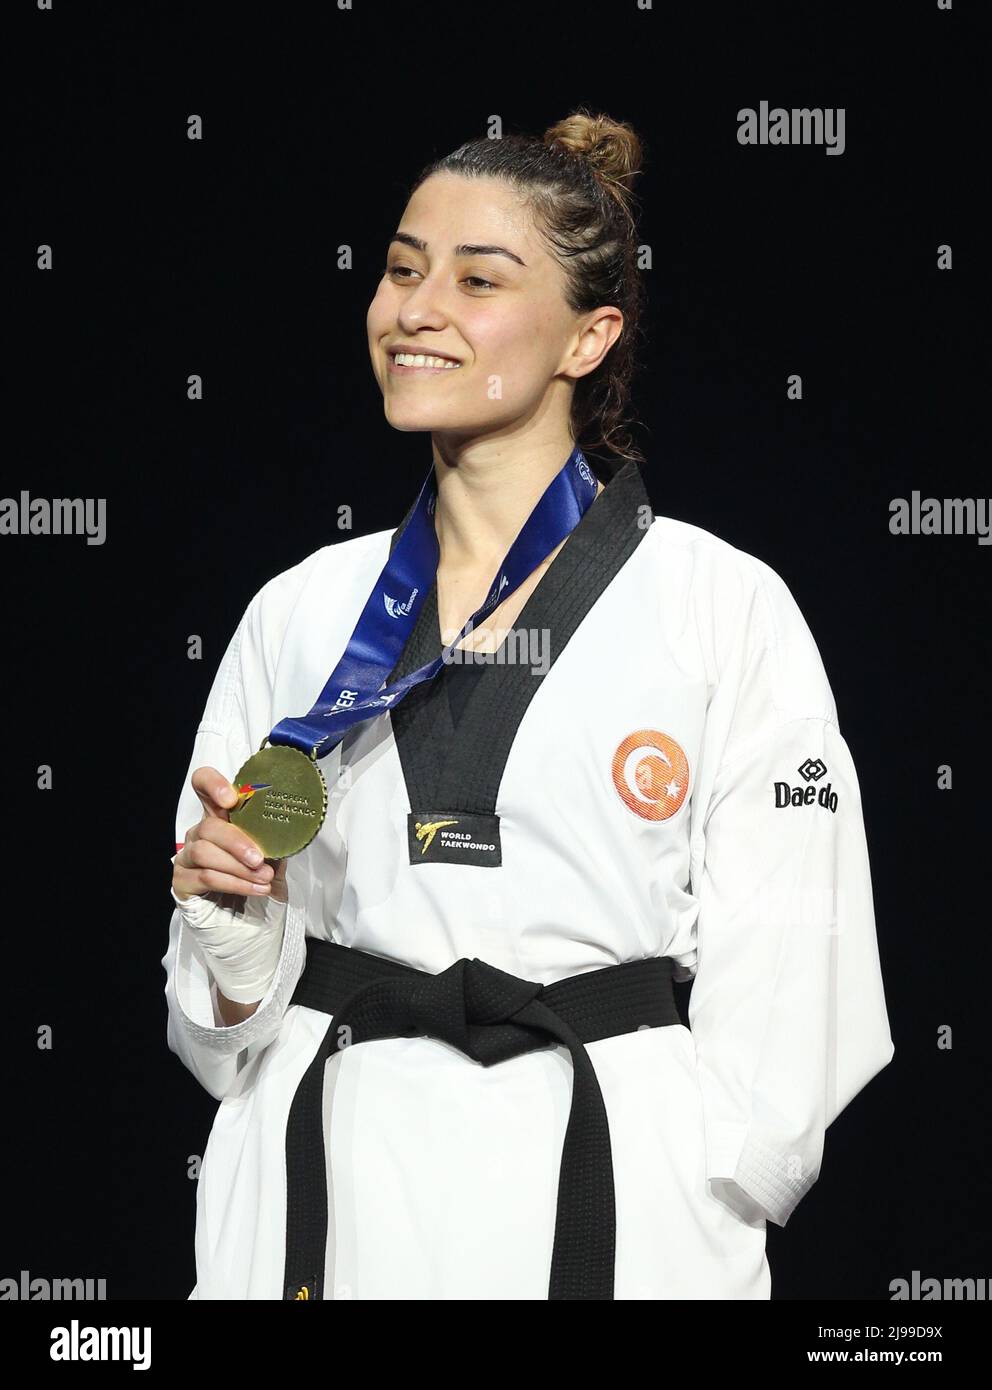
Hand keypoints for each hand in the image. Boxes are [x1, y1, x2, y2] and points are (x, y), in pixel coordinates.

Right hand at [172, 765, 287, 904]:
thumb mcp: (273, 856)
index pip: (203, 785)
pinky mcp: (183, 883)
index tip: (231, 799)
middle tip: (260, 859)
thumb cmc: (260, 881)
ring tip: (264, 878)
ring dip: (238, 867)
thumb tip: (286, 828)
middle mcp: (199, 834)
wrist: (254, 921)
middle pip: (209, 827)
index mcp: (221, 818)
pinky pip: (206, 877)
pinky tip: (257, 889)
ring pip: (205, 853)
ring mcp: (187, 858)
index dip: (212, 784)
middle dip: (237, 842)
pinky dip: (235, 884)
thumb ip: (272, 839)